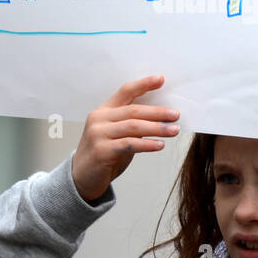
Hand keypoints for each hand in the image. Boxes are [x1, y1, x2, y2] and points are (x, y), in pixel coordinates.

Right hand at [71, 75, 178, 202]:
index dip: (143, 84)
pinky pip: (129, 144)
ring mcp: (98, 134)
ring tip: (174, 130)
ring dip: (157, 128)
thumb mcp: (116, 134)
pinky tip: (160, 145)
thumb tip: (161, 118)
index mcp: (103, 110)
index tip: (160, 79)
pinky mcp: (101, 151)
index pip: (125, 92)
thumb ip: (132, 124)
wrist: (82, 178)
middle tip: (175, 115)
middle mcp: (99, 119)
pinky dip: (147, 144)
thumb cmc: (104, 154)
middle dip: (157, 112)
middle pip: (133, 111)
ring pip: (133, 127)